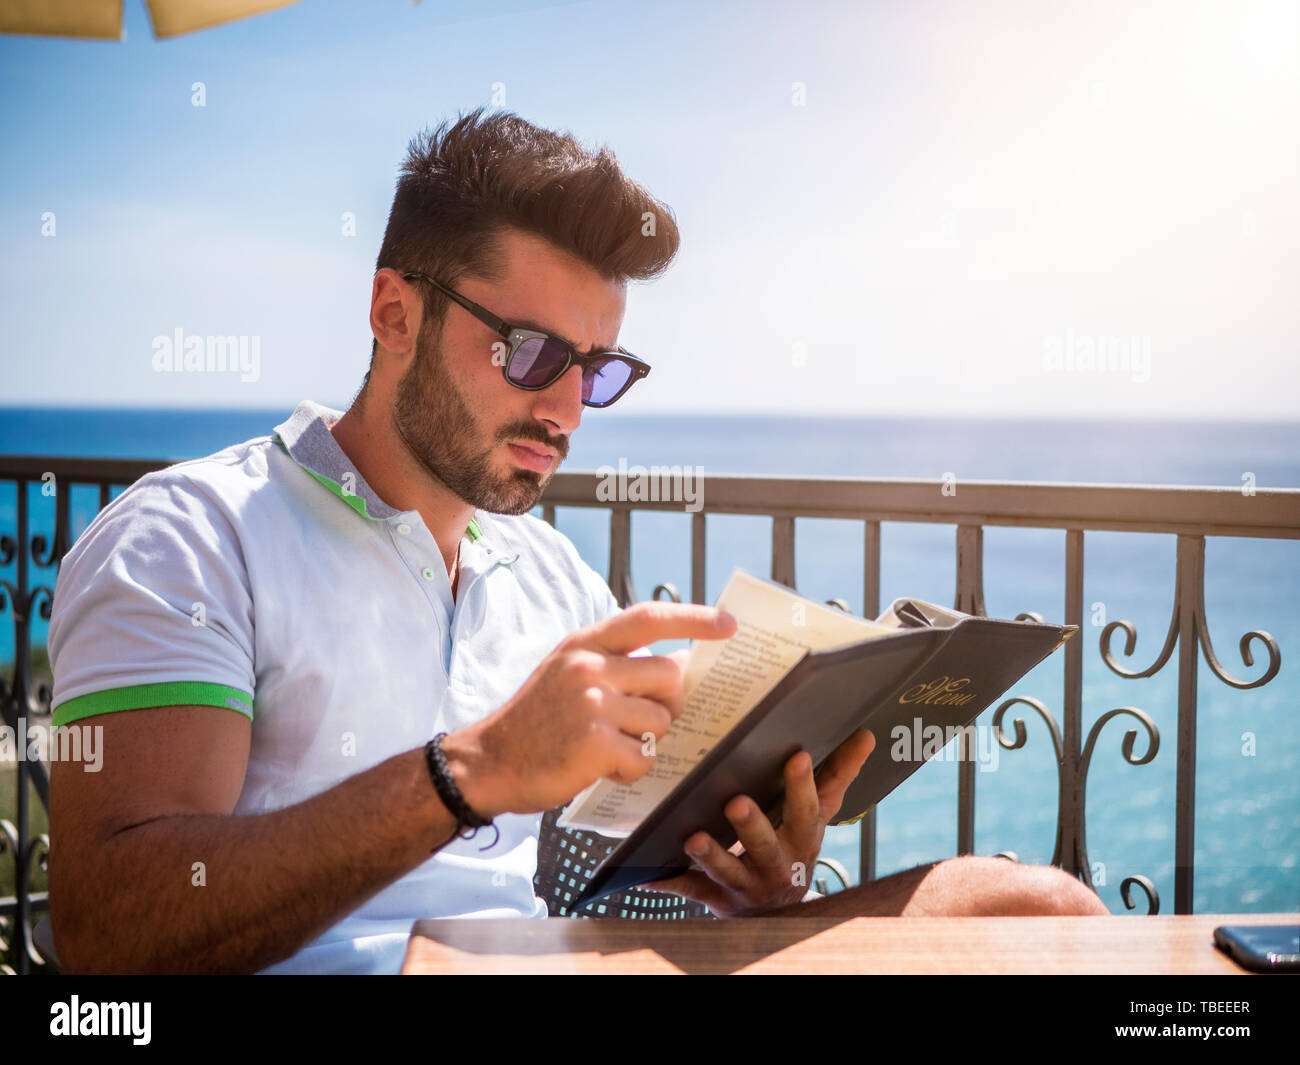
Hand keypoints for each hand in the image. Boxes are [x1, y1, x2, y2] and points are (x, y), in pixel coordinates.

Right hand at [442, 602, 735, 816]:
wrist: (487, 762)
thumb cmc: (537, 721)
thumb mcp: (567, 672)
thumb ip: (615, 664)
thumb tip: (680, 668)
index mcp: (584, 643)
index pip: (649, 618)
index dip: (694, 618)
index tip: (730, 624)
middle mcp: (589, 666)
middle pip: (669, 676)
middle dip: (669, 704)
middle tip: (644, 721)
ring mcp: (591, 704)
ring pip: (660, 721)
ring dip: (645, 741)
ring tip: (608, 747)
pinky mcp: (594, 744)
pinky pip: (643, 758)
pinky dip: (630, 770)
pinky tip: (601, 767)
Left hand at [639, 728, 875, 916]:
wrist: (777, 914)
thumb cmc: (793, 847)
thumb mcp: (818, 816)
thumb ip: (838, 776)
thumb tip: (867, 735)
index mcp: (803, 840)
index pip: (808, 811)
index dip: (803, 786)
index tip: (797, 755)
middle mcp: (777, 865)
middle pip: (766, 845)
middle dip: (753, 826)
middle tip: (736, 802)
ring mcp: (746, 885)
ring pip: (728, 871)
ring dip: (712, 855)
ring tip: (693, 839)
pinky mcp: (715, 898)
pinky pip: (690, 891)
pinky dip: (668, 883)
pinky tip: (646, 874)